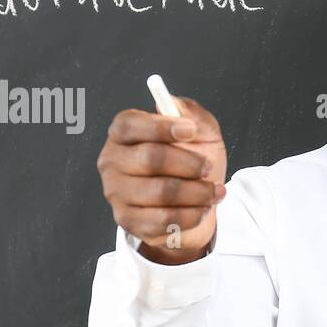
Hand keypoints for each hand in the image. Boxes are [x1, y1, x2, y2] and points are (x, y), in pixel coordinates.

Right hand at [97, 95, 226, 263]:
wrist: (195, 203)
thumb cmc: (192, 163)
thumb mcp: (201, 134)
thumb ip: (192, 115)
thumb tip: (178, 106)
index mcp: (124, 133)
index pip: (130, 124)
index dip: (161, 126)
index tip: (190, 130)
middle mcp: (112, 160)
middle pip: (150, 158)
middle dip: (189, 164)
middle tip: (208, 168)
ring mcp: (116, 192)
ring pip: (161, 192)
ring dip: (197, 192)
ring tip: (214, 192)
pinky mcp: (127, 220)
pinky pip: (163, 219)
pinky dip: (191, 215)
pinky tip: (202, 209)